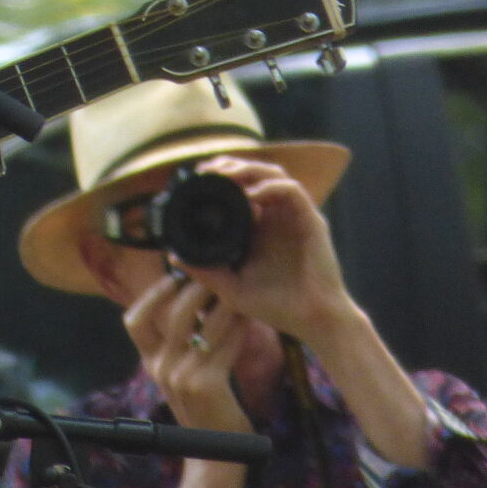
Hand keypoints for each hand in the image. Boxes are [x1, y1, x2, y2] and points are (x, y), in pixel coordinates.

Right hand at [124, 272, 251, 433]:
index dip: (150, 295)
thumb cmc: (203, 410)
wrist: (212, 455)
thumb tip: (193, 303)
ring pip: (203, 327)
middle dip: (195, 289)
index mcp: (150, 363)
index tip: (171, 277)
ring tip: (238, 292)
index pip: (134, 321)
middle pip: (173, 315)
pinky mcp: (206, 385)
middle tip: (215, 275)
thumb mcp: (179, 376)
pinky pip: (224, 346)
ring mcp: (181, 377)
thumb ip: (179, 346)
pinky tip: (249, 320)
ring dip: (223, 305)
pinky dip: (237, 330)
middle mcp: (160, 368)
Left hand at [177, 154, 354, 345]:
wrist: (312, 322)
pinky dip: (270, 187)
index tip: (194, 178)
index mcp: (258, 228)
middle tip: (206, 171)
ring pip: (274, 174)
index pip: (240, 188)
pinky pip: (293, 191)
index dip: (219, 178)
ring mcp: (294, 217)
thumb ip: (205, 272)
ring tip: (224, 176)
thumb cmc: (276, 306)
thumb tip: (174, 256)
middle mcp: (276, 217)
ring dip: (249, 169)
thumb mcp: (231, 288)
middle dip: (230, 165)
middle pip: (255, 174)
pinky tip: (251, 196)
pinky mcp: (312, 221)